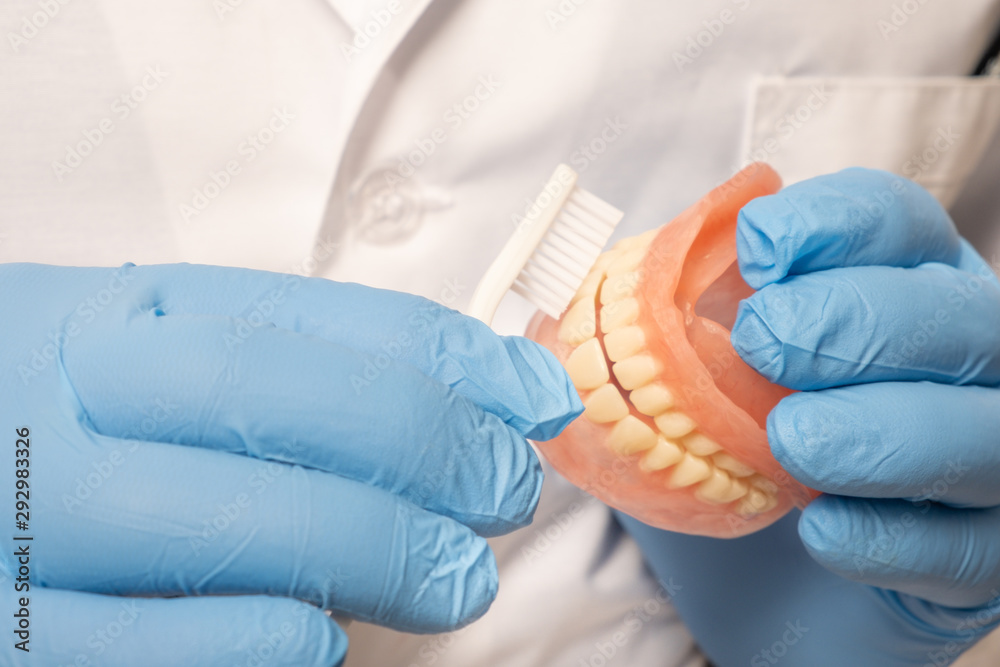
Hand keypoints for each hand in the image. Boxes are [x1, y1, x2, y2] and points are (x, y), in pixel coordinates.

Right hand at [0, 263, 580, 665]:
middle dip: (419, 442)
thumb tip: (515, 385)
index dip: (437, 358)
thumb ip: (336, 363)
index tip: (529, 400)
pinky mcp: (1, 623)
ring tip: (456, 578)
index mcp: (116, 316)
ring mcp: (22, 507)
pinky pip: (125, 643)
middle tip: (504, 490)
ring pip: (216, 523)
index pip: (301, 314)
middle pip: (262, 395)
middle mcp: (63, 395)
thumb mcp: (185, 357)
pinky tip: (321, 639)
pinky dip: (247, 639)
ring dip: (370, 550)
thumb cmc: (90, 413)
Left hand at [618, 168, 999, 665]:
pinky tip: (821, 530)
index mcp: (904, 287)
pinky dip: (892, 536)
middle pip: (954, 316)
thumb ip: (678, 319)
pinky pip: (964, 546)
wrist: (784, 572)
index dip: (834, 224)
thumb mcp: (704, 367)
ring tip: (793, 441)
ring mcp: (984, 453)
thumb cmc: (745, 442)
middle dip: (858, 320)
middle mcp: (963, 359)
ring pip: (980, 430)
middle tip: (765, 342)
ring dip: (885, 428)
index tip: (754, 247)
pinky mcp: (980, 551)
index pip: (895, 225)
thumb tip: (618, 289)